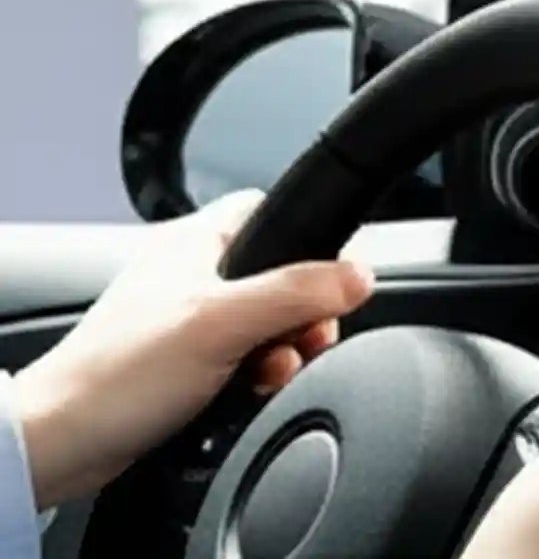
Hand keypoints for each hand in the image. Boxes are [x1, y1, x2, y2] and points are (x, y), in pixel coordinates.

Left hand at [12, 190, 373, 508]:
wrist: (65, 442)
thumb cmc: (117, 376)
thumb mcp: (223, 324)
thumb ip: (296, 293)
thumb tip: (359, 276)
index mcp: (195, 241)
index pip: (273, 211)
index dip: (312, 242)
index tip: (331, 283)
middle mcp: (193, 274)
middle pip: (282, 276)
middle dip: (302, 316)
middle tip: (300, 341)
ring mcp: (190, 319)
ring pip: (268, 323)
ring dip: (282, 351)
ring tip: (266, 372)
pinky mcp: (187, 362)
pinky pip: (246, 358)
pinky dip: (257, 375)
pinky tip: (248, 390)